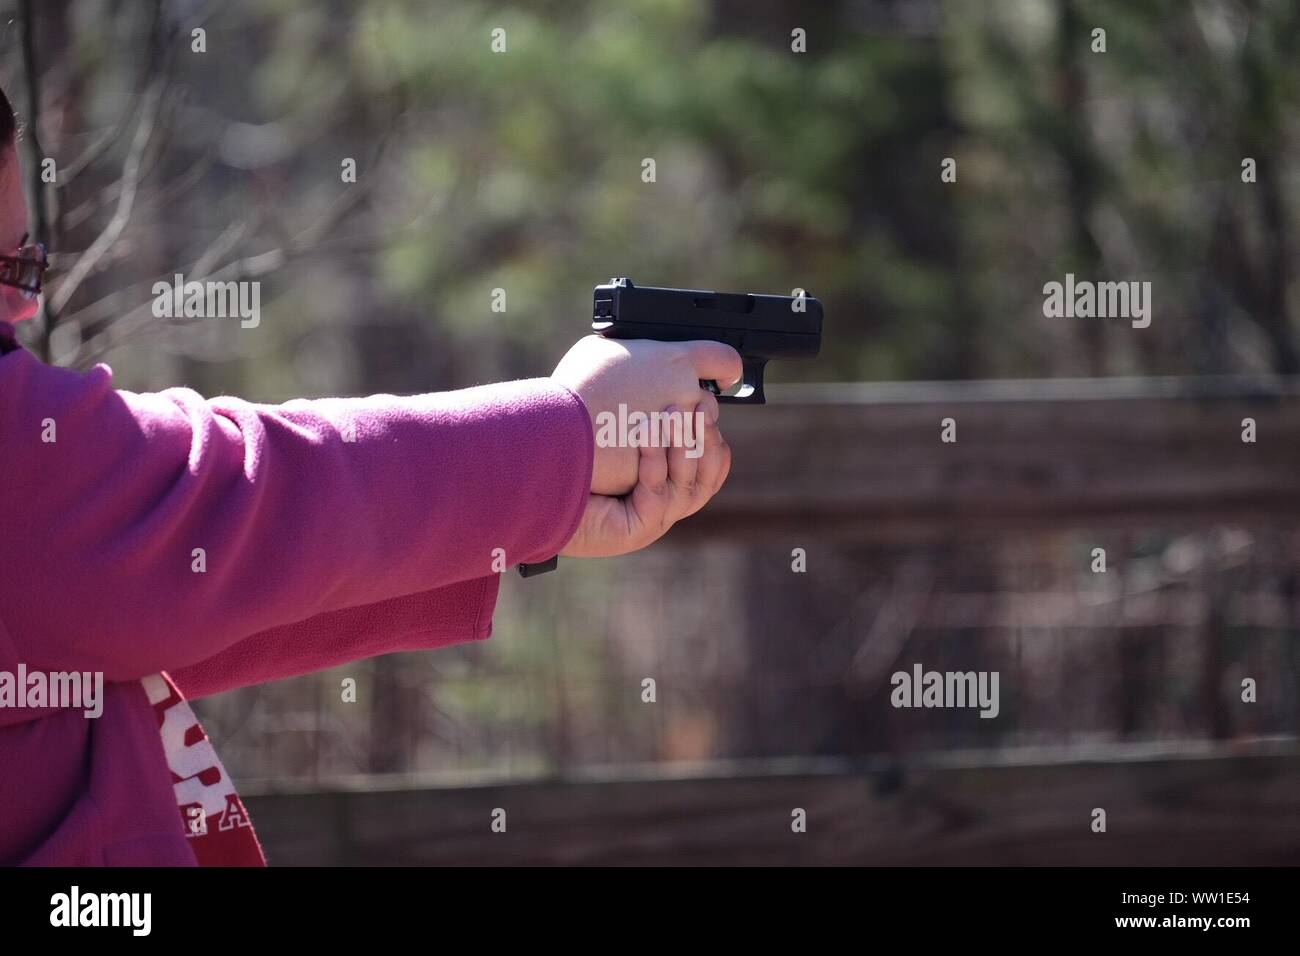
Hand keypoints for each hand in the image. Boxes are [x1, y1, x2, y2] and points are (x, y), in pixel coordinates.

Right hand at [552, 335, 741, 495]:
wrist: (561, 435)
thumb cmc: (576, 388)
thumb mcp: (602, 350)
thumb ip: (633, 349)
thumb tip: (641, 351)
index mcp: (675, 361)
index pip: (722, 358)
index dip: (726, 368)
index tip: (724, 376)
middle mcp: (687, 395)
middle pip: (708, 404)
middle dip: (691, 407)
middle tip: (663, 411)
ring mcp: (683, 434)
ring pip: (696, 437)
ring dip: (680, 436)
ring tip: (645, 435)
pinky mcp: (672, 465)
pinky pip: (678, 465)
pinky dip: (664, 461)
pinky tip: (640, 456)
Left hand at [560, 402, 731, 557]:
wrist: (539, 496)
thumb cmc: (574, 464)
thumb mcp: (618, 437)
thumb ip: (645, 420)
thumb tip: (666, 390)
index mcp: (668, 485)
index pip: (711, 470)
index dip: (713, 441)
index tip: (704, 405)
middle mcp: (665, 506)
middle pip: (705, 480)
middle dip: (704, 440)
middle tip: (696, 406)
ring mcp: (652, 521)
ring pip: (686, 489)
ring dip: (683, 446)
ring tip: (671, 413)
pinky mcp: (636, 530)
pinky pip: (656, 497)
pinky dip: (654, 462)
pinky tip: (646, 434)